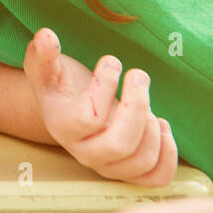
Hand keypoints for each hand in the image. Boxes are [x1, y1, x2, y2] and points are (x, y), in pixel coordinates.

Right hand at [23, 27, 177, 185]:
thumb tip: (46, 35)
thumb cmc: (60, 86)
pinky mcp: (130, 173)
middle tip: (139, 75)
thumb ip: (44, 54)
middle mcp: (84, 153)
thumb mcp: (47, 68)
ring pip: (141, 160)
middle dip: (137, 106)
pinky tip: (161, 124)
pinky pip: (157, 177)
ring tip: (146, 103)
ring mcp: (108, 166)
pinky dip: (168, 153)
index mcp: (61, 127)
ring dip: (152, 126)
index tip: (112, 60)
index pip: (89, 118)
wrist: (67, 111)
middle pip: (119, 144)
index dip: (106, 87)